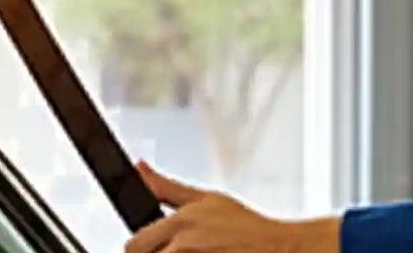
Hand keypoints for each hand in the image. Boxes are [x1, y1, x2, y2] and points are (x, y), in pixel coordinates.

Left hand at [124, 160, 339, 252]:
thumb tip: (140, 168)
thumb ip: (166, 187)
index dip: (146, 245)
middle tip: (185, 249)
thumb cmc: (246, 227)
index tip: (160, 244)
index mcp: (180, 223)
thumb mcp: (206, 199)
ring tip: (199, 252)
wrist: (278, 248)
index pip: (134, 245)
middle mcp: (183, 247)